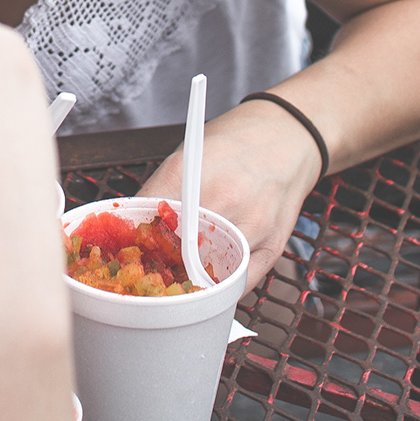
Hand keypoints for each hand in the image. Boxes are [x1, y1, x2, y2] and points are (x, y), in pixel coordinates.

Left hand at [141, 99, 324, 291]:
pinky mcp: (274, 244)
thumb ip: (159, 193)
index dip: (138, 246)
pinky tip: (214, 276)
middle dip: (164, 265)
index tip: (134, 256)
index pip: (148, 225)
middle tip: (156, 269)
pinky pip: (241, 282)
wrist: (287, 135)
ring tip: (185, 274)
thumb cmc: (231, 146)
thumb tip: (132, 231)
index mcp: (188, 172)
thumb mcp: (186, 157)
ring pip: (210, 275)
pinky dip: (224, 285)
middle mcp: (222, 198)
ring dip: (194, 281)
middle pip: (177, 253)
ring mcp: (251, 223)